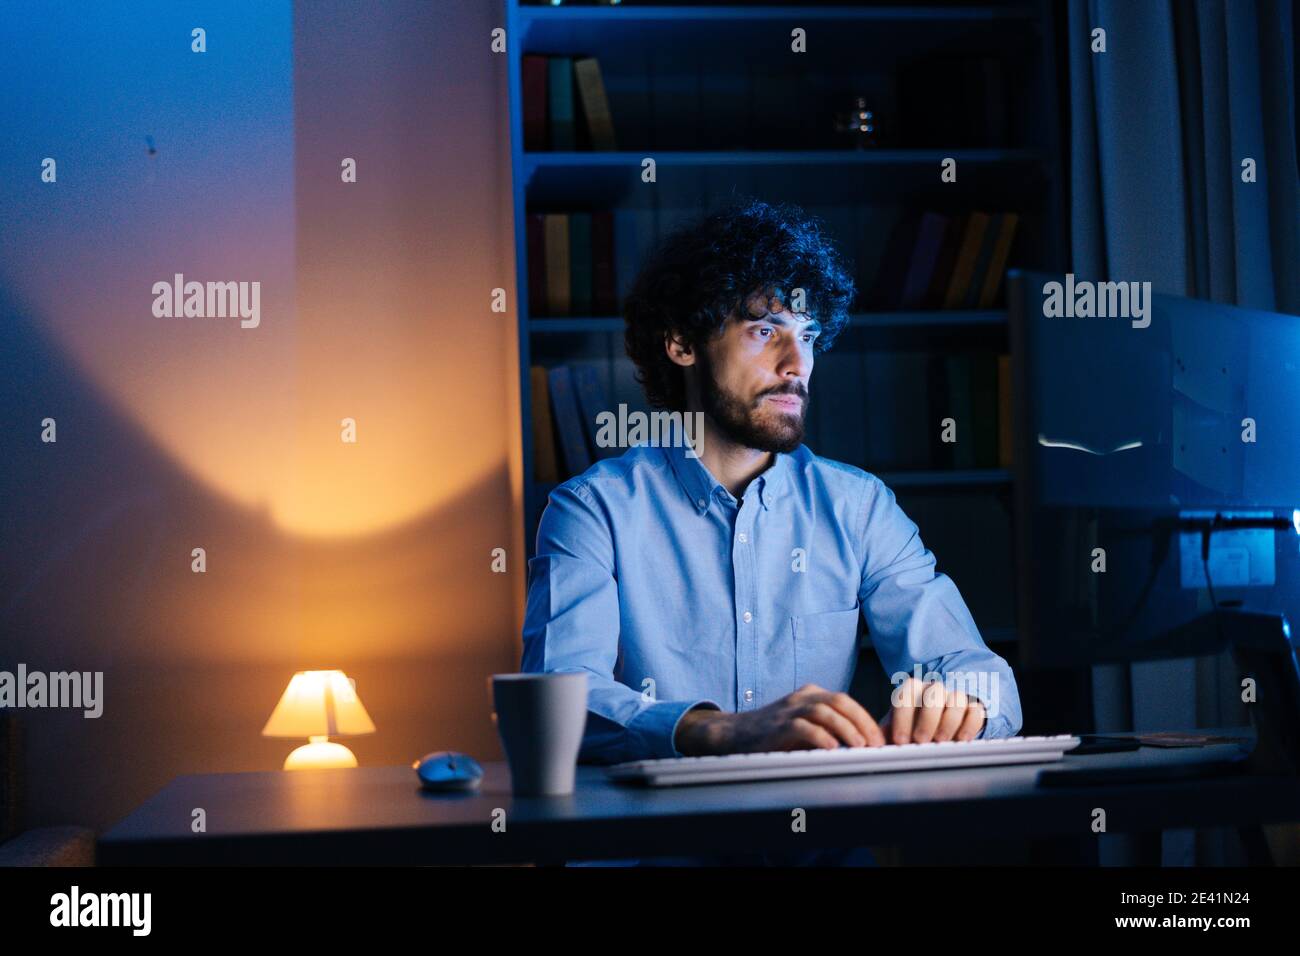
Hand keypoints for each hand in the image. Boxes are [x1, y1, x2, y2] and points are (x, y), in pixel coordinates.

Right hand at [676, 684, 886, 755]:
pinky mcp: (777, 726)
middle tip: (875, 744)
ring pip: (825, 711)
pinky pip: (803, 727)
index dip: (865, 718)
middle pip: (840, 702)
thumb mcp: (802, 726)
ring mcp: (788, 710)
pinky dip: (821, 737)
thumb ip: (826, 729)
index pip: (845, 700)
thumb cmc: (771, 734)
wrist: (733, 734)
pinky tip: (832, 749)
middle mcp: (801, 698)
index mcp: (810, 695)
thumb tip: (860, 745)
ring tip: (859, 746)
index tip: (879, 738)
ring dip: (846, 729)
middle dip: (862, 722)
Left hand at [880, 677, 985, 743]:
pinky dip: (970, 725)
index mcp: (913, 690)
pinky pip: (976, 710)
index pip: (906, 694)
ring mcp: (956, 696)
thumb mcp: (901, 727)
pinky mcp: (975, 707)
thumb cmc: (916, 726)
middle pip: (933, 694)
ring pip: (956, 700)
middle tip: (922, 741)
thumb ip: (889, 732)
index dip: (902, 717)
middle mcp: (935, 689)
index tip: (900, 741)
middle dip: (927, 719)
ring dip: (948, 722)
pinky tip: (962, 739)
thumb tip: (875, 741)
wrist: (943, 723)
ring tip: (942, 741)